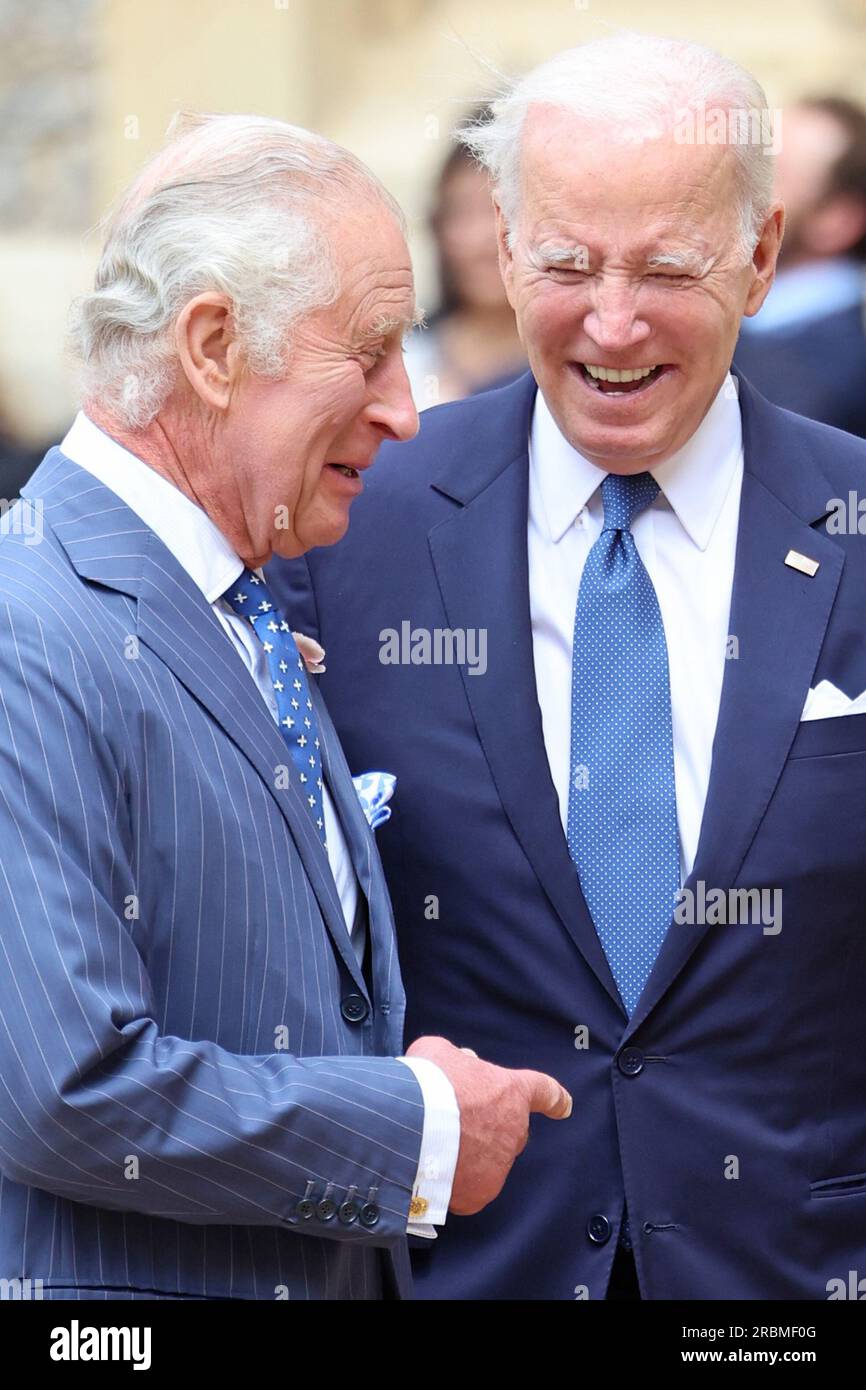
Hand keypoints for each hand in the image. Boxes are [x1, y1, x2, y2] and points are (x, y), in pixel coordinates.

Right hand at [405, 1035, 571, 1215]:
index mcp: (512, 1093)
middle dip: (490, 1127)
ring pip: (488, 1161)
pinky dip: (453, 1182)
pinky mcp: (478, 1194)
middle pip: (511, 1131)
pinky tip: (432, 1171)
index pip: (544, 1092)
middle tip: (455, 1122)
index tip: (564, 1106)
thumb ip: (456, 1060)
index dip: (554, 1099)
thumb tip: (459, 1065)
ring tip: (434, 1146)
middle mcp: (514, 1131)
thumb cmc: (427, 1083)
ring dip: (468, 1155)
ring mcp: (499, 1166)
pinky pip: (469, 1189)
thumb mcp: (440, 1053)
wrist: (410, 1125)